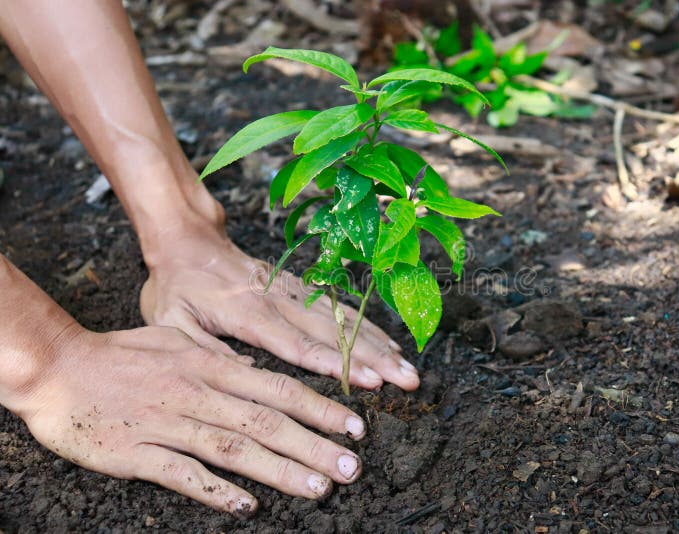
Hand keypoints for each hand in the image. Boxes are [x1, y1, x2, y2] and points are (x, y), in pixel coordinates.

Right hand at [22, 325, 367, 515]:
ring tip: (318, 487)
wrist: (58, 369)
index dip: (319, 408)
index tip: (353, 425)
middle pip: (266, 421)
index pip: (277, 388)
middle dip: (314, 444)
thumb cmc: (120, 354)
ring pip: (233, 448)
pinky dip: (215, 490)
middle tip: (351, 466)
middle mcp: (196, 392)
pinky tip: (247, 505)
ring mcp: (167, 423)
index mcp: (209, 365)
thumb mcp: (177, 339)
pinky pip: (182, 474)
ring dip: (280, 470)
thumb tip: (257, 374)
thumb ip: (220, 359)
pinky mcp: (136, 453)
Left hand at [140, 226, 419, 390]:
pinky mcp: (299, 286)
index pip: (299, 344)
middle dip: (375, 358)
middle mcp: (279, 299)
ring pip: (344, 319)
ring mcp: (293, 291)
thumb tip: (243, 378)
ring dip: (379, 343)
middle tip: (407, 379)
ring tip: (408, 366)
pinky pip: (338, 306)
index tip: (370, 380)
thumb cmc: (175, 284)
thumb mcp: (170, 321)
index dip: (336, 363)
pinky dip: (367, 324)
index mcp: (248, 313)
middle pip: (335, 332)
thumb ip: (203, 349)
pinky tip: (388, 342)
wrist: (187, 239)